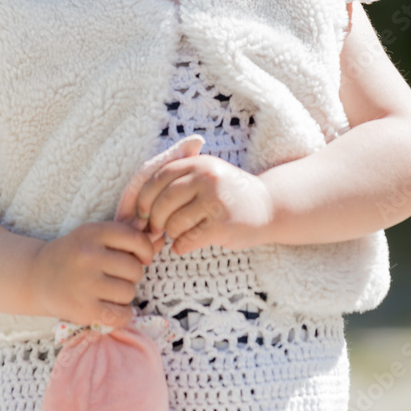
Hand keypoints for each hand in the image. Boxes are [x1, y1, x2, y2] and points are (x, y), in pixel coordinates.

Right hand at [31, 221, 154, 326]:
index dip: (145, 250)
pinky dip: (123, 314)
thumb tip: (161, 239)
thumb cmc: (73, 254)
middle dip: (131, 275)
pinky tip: (112, 308)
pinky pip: (121, 315)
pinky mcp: (83, 309)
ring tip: (109, 291)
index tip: (141, 257)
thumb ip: (125, 236)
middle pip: (135, 269)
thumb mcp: (93, 236)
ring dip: (124, 294)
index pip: (136, 239)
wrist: (36, 277)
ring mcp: (85, 283)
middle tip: (116, 276)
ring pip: (129, 292)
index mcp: (93, 232)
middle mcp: (88, 256)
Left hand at [131, 154, 273, 253]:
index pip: (159, 177)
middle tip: (155, 231)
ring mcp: (216, 201)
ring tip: (177, 235)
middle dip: (154, 220)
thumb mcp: (207, 174)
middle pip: (163, 201)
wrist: (269, 206)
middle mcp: (207, 178)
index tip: (142, 213)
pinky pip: (188, 240)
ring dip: (170, 234)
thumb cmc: (229, 194)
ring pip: (173, 223)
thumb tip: (141, 206)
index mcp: (199, 163)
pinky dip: (180, 246)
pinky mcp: (223, 225)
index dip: (145, 197)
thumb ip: (180, 180)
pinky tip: (184, 245)